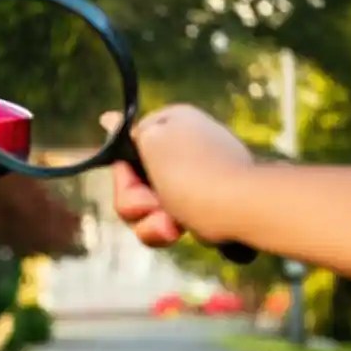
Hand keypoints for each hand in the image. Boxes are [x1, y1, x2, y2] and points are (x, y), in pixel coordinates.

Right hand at [100, 105, 253, 247]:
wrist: (243, 208)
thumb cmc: (193, 174)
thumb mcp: (151, 141)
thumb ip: (126, 133)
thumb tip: (108, 119)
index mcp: (172, 122)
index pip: (126, 150)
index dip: (124, 173)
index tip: (132, 182)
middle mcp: (183, 146)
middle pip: (133, 183)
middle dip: (135, 202)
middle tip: (153, 205)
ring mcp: (193, 178)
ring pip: (146, 207)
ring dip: (149, 221)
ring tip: (171, 226)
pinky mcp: (202, 206)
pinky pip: (166, 221)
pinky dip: (166, 229)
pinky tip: (180, 231)